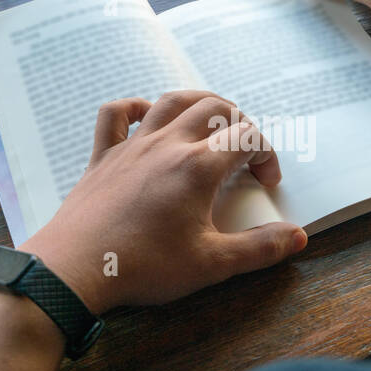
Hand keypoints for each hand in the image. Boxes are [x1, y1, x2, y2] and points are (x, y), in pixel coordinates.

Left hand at [21, 91, 306, 314]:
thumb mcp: (211, 265)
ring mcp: (132, 147)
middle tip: (246, 150)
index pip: (246, 137)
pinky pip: (115, 114)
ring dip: (198, 102)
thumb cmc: (142, 267)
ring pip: (170, 100)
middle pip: (213, 107)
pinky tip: (146, 116)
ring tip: (212, 119)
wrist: (74, 270)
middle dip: (239, 120)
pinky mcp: (102, 157)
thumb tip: (296, 236)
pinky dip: (134, 107)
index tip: (267, 183)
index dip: (266, 154)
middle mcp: (166, 145)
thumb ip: (258, 248)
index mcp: (197, 168)